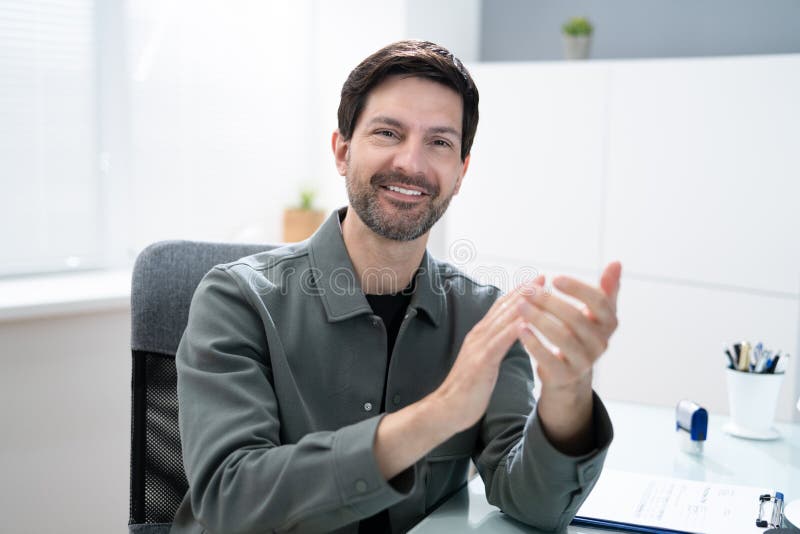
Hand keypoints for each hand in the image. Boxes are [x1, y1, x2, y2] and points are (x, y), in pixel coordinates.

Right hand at [431, 279, 543, 433]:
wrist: (446, 409)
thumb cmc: (467, 390)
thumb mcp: (482, 362)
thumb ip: (493, 348)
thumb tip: (508, 339)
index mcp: (479, 336)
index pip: (500, 309)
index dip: (518, 293)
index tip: (535, 281)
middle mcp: (478, 336)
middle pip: (503, 309)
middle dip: (523, 292)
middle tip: (541, 277)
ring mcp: (478, 348)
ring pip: (502, 321)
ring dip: (521, 305)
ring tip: (538, 291)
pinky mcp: (481, 362)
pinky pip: (500, 343)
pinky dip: (514, 330)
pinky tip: (527, 321)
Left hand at [515, 262, 620, 453]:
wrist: (570, 370)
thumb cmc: (581, 332)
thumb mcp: (596, 312)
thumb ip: (606, 288)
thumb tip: (617, 262)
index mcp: (609, 323)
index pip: (598, 301)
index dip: (578, 288)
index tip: (555, 278)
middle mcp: (601, 343)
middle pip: (576, 318)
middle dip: (550, 302)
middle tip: (528, 291)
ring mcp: (585, 361)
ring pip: (562, 337)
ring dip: (539, 319)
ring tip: (520, 306)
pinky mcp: (566, 375)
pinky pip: (549, 359)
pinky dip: (533, 343)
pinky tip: (520, 328)